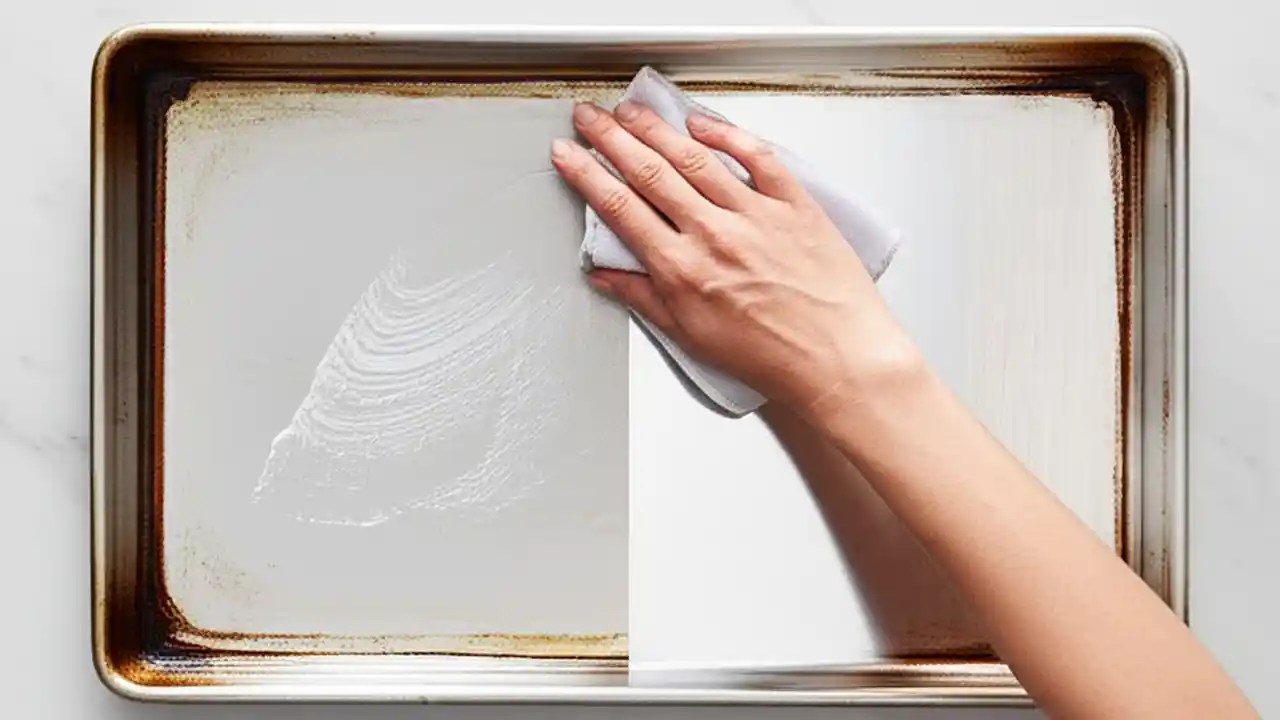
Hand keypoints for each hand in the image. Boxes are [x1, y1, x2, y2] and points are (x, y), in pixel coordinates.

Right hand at [551, 100, 920, 413]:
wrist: (837, 360)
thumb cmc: (772, 357)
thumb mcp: (691, 337)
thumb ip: (644, 299)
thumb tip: (605, 277)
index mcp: (683, 270)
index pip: (622, 208)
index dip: (587, 174)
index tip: (567, 154)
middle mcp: (715, 235)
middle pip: (650, 173)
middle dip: (611, 137)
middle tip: (589, 115)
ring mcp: (756, 216)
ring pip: (695, 159)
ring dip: (657, 129)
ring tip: (632, 110)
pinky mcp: (794, 206)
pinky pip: (757, 159)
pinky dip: (727, 135)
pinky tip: (702, 123)